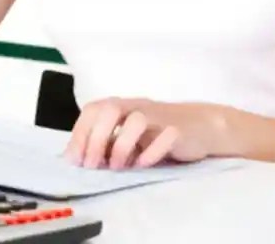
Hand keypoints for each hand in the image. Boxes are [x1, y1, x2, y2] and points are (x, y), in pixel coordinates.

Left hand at [63, 98, 233, 169]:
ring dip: (121, 145)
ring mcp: (159, 116)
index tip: (74, 159)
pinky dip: (151, 153)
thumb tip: (77, 158)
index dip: (79, 132)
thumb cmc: (158, 133)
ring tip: (117, 167)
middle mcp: (138, 106)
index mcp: (122, 106)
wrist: (200, 127)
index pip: (93, 109)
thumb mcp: (128, 136)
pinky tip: (142, 165)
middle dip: (96, 138)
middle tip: (91, 165)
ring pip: (137, 120)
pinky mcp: (179, 130)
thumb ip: (106, 143)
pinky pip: (166, 136)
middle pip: (110, 110)